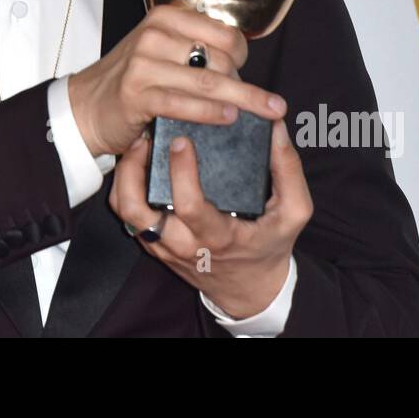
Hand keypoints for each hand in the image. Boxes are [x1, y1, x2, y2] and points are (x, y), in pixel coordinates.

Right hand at [66, 1, 285, 158]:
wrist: (87, 106)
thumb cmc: (133, 79)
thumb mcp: (162, 48)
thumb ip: (195, 45)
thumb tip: (241, 66)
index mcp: (166, 16)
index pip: (225, 34)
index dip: (242, 56)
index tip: (244, 73)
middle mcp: (155, 34)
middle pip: (220, 59)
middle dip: (241, 83)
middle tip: (250, 103)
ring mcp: (144, 63)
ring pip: (208, 82)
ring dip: (242, 99)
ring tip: (266, 112)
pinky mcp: (137, 94)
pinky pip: (184, 103)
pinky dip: (210, 112)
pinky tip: (229, 118)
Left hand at [109, 117, 311, 319]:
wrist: (250, 290)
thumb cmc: (270, 246)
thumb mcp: (294, 212)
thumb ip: (288, 169)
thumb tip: (275, 127)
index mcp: (218, 236)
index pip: (189, 206)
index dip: (181, 172)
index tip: (181, 141)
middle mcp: (184, 244)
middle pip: (141, 210)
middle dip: (136, 169)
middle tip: (147, 135)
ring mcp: (165, 247)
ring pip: (127, 213)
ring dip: (124, 178)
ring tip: (137, 146)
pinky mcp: (155, 246)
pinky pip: (129, 217)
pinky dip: (125, 188)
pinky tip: (137, 163)